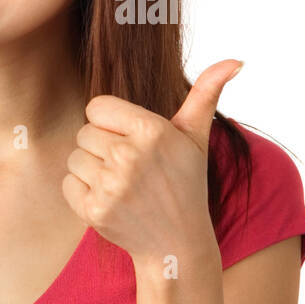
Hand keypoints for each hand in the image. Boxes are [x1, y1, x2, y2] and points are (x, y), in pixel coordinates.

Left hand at [61, 60, 243, 265]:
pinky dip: (82, 193)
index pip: (96, 107)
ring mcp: (110, 185)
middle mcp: (129, 156)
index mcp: (151, 130)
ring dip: (91, 170)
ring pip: (75, 158)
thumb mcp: (195, 138)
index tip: (130, 139)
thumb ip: (206, 94)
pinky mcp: (94, 209)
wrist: (176, 243)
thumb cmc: (184, 183)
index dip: (110, 122)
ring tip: (121, 184)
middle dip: (101, 147)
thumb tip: (236, 60)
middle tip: (129, 167)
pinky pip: (68, 184)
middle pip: (84, 132)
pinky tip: (110, 201)